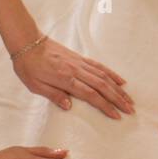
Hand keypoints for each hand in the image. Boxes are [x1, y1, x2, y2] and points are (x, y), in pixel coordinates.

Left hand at [13, 37, 133, 120]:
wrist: (27, 43)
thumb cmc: (29, 67)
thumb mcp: (35, 86)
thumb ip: (53, 95)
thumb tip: (69, 106)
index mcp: (65, 79)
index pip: (91, 95)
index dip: (105, 106)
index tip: (116, 116)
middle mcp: (76, 70)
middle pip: (103, 86)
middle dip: (118, 99)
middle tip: (130, 110)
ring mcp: (80, 63)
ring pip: (104, 76)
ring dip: (118, 89)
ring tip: (129, 99)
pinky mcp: (80, 58)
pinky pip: (99, 66)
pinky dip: (112, 74)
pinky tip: (120, 81)